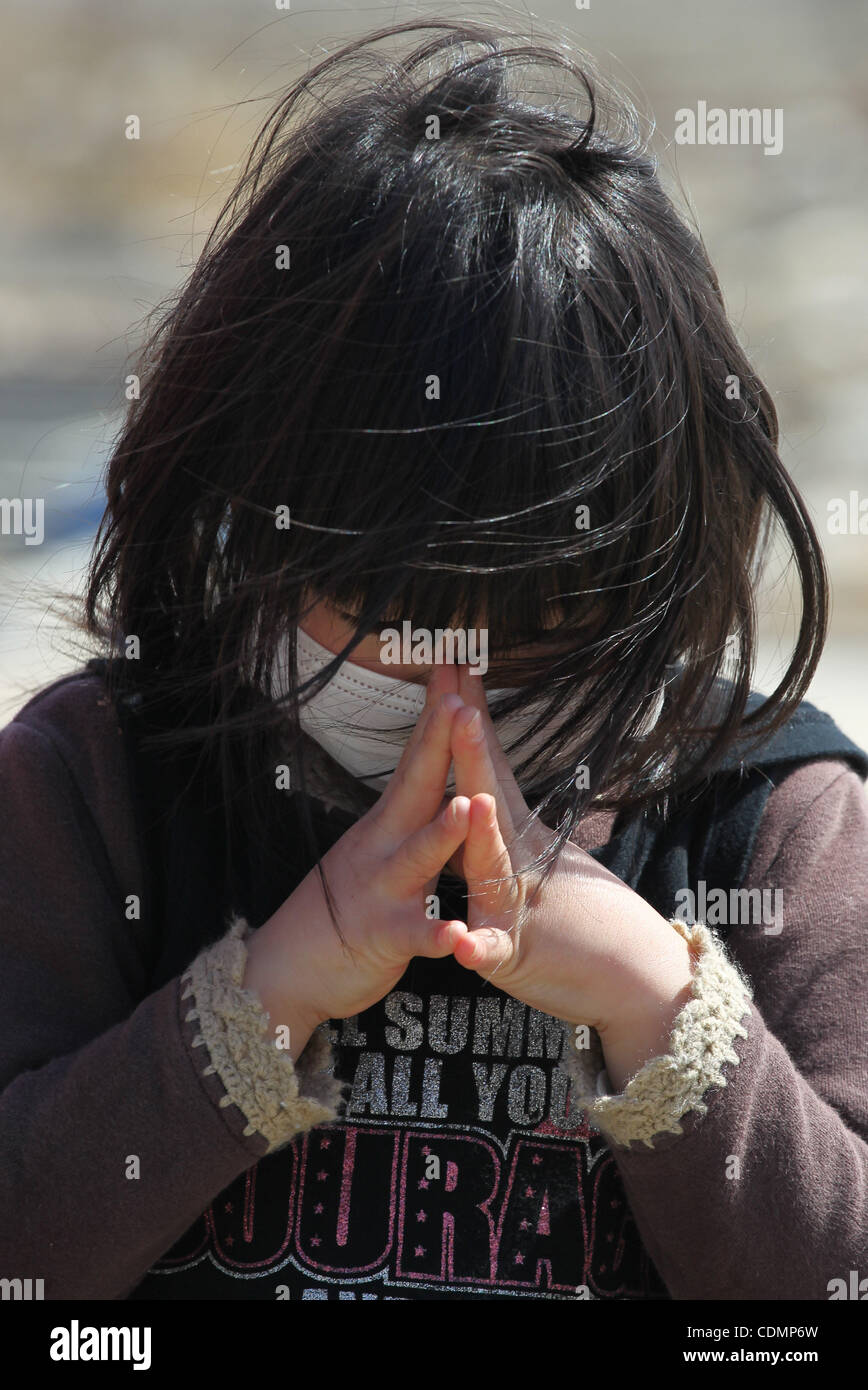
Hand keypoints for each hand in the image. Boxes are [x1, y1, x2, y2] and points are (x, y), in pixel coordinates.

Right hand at [243, 664, 473, 1051]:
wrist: (287, 964)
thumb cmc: (344, 904)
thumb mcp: (375, 847)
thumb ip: (406, 815)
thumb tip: (432, 775)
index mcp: (387, 823)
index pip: (416, 758)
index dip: (437, 715)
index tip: (455, 667)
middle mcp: (382, 845)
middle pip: (416, 787)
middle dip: (440, 745)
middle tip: (463, 703)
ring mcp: (382, 888)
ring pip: (417, 857)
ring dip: (442, 832)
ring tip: (469, 807)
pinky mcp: (384, 936)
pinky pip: (413, 935)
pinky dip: (435, 935)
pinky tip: (457, 935)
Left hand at [443, 666, 694, 1086]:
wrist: (639, 977)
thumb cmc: (587, 917)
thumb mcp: (545, 859)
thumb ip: (511, 826)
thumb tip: (485, 788)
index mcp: (518, 834)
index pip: (491, 766)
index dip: (471, 718)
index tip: (455, 664)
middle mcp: (518, 860)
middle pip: (492, 798)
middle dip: (473, 752)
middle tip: (458, 701)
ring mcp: (515, 905)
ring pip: (493, 867)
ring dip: (481, 837)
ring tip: (471, 804)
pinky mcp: (514, 956)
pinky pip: (492, 950)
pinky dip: (477, 945)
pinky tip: (460, 942)